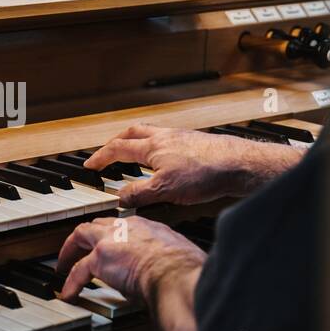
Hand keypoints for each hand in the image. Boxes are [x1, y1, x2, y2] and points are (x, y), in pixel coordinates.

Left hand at [56, 215, 204, 307]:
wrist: (176, 273)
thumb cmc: (185, 270)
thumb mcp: (178, 256)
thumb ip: (167, 259)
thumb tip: (166, 273)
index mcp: (147, 227)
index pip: (124, 226)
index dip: (114, 235)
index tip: (111, 244)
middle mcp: (126, 228)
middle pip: (99, 224)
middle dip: (87, 236)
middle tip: (78, 248)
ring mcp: (111, 240)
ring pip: (81, 236)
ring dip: (70, 251)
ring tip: (64, 265)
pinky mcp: (100, 258)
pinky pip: (78, 271)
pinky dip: (71, 283)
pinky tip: (68, 294)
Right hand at [86, 123, 302, 207]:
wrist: (240, 163)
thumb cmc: (206, 173)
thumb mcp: (165, 190)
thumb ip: (139, 194)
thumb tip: (120, 198)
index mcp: (152, 147)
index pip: (118, 149)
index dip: (100, 157)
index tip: (90, 165)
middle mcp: (165, 137)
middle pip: (133, 132)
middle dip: (116, 141)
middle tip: (108, 152)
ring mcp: (181, 137)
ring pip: (151, 134)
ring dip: (138, 142)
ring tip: (135, 154)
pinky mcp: (196, 142)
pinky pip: (168, 139)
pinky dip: (158, 147)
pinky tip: (165, 160)